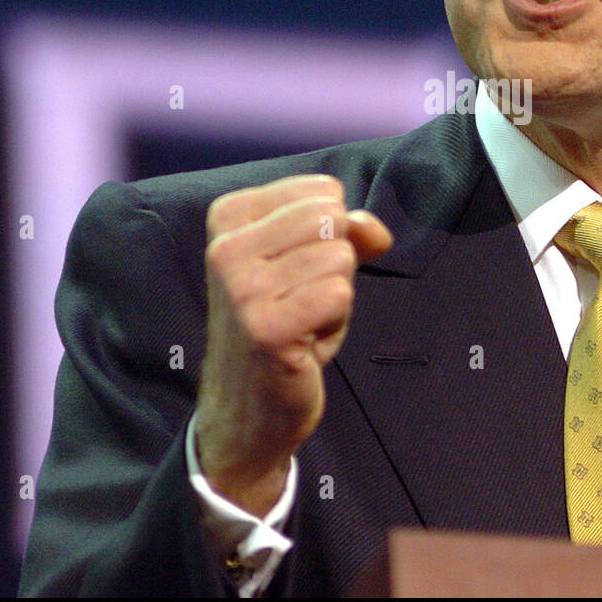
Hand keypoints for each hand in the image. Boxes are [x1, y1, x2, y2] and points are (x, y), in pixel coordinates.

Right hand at [195, 174, 391, 515]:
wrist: (247, 409)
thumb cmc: (282, 326)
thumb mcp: (309, 264)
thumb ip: (347, 231)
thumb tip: (374, 229)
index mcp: (228, 217)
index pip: (323, 191)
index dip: (329, 235)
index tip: (294, 272)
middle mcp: (226, 248)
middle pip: (332, 219)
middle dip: (336, 262)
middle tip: (303, 301)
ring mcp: (242, 288)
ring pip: (341, 257)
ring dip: (336, 297)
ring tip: (302, 323)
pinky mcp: (265, 327)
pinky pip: (339, 293)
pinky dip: (336, 322)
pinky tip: (306, 344)